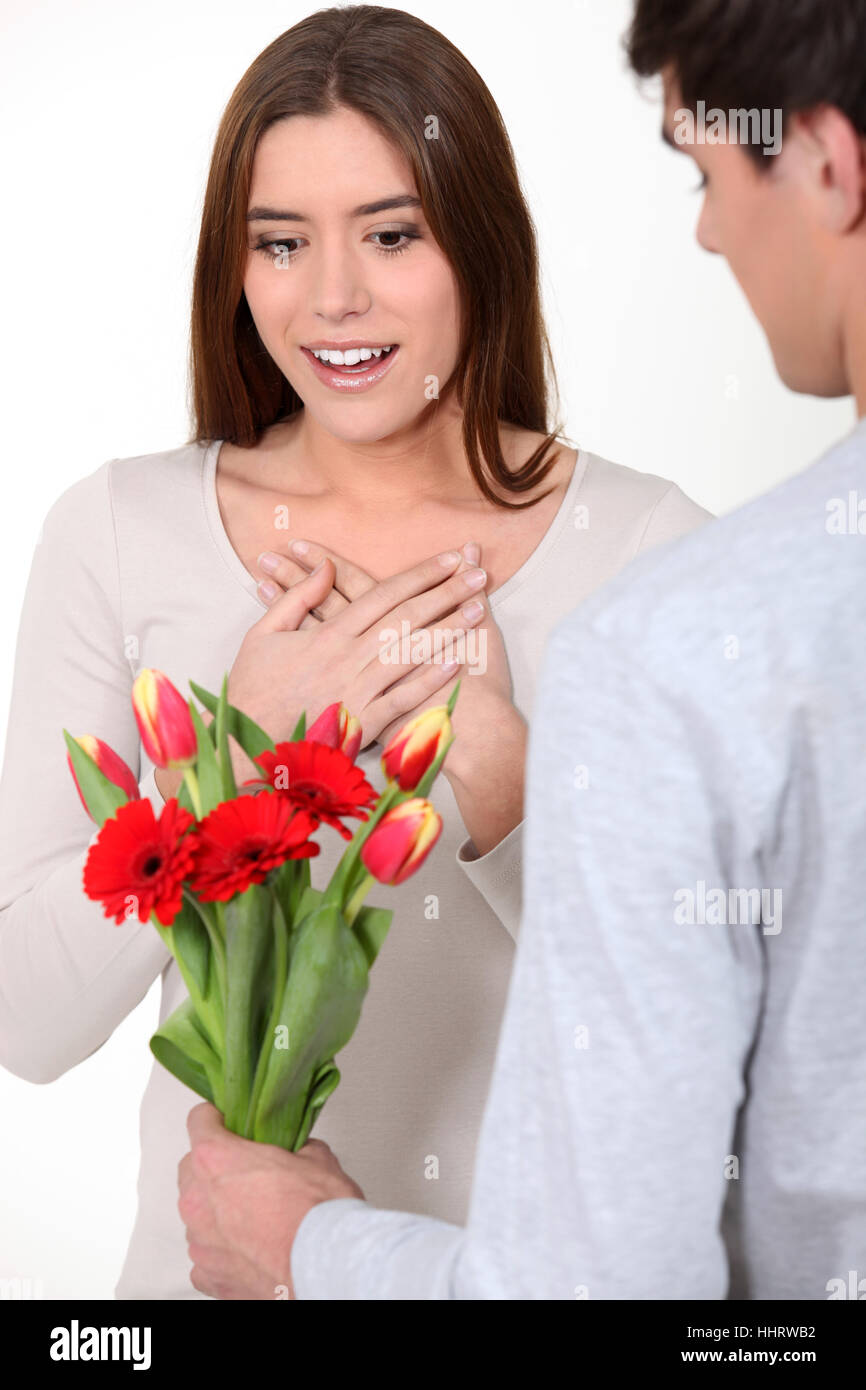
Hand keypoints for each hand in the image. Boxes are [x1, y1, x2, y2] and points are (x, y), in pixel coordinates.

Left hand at [178, 1102, 362, 1299]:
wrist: (325, 1265)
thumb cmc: (318, 1215)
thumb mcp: (317, 1157)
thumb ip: (295, 1147)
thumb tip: (297, 1150)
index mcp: (217, 1159)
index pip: (199, 1121)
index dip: (216, 1117)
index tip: (226, 1121)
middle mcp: (198, 1200)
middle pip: (192, 1169)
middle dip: (215, 1167)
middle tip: (249, 1171)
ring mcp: (199, 1241)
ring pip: (198, 1215)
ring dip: (218, 1211)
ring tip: (255, 1217)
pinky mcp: (208, 1276)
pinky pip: (205, 1256)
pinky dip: (223, 1251)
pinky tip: (250, 1249)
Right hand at [228, 544, 488, 750]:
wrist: (245, 745)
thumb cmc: (254, 688)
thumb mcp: (263, 634)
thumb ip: (297, 598)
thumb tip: (326, 567)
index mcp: (327, 634)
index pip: (383, 595)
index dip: (419, 575)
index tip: (449, 559)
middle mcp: (349, 659)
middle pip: (407, 618)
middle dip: (446, 594)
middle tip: (480, 576)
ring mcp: (359, 691)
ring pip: (412, 653)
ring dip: (448, 630)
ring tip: (480, 610)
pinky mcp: (364, 723)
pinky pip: (403, 698)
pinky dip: (430, 680)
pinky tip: (457, 661)